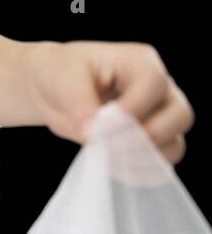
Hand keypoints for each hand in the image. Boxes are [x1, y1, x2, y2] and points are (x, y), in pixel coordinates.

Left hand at [29, 41, 193, 160]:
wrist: (54, 92)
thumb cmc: (61, 75)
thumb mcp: (62, 79)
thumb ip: (79, 103)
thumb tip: (93, 132)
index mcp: (139, 61)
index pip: (153, 84)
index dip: (131, 109)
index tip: (100, 126)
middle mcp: (158, 89)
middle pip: (180, 115)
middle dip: (145, 136)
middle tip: (107, 143)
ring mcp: (158, 117)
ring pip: (175, 144)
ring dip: (143, 158)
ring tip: (106, 154)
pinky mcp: (150, 143)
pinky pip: (159, 165)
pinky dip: (138, 171)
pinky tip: (110, 164)